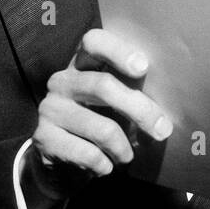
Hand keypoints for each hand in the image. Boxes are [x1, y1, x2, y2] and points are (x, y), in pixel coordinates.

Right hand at [23, 28, 170, 207]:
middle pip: (103, 86)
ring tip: (126, 157)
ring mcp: (50, 109)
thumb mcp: (116, 106)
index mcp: (81, 65)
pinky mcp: (43, 138)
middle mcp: (62, 81)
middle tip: (162, 131)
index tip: (143, 67)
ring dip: (123, 148)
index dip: (118, 51)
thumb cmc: (100, 125)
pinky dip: (105, 165)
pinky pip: (88, 154)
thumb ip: (134, 97)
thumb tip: (165, 116)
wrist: (61, 162)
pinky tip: (104, 166)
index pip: (93, 42)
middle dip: (141, 110)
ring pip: (102, 128)